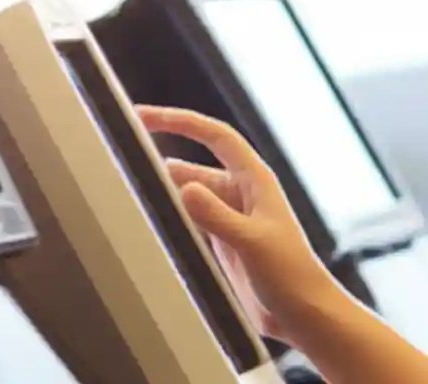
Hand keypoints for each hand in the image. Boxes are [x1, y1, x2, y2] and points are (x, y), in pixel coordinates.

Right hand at [136, 105, 333, 346]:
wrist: (303, 312)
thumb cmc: (292, 274)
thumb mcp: (252, 242)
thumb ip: (217, 216)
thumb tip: (184, 187)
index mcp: (256, 181)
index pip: (216, 137)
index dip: (182, 121)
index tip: (146, 116)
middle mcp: (243, 193)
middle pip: (195, 164)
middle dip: (163, 157)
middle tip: (124, 152)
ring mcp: (232, 217)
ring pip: (190, 193)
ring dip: (165, 188)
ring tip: (127, 185)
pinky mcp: (224, 240)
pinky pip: (191, 219)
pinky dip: (172, 215)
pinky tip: (151, 219)